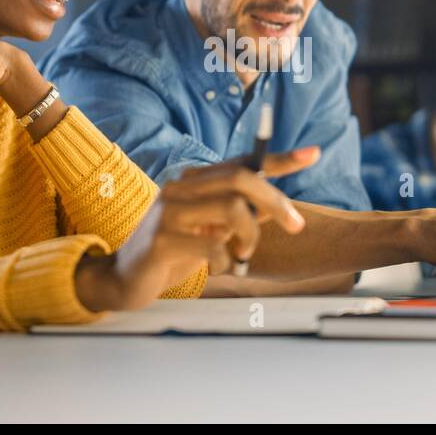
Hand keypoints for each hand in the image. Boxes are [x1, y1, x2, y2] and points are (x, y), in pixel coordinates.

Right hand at [75, 147, 320, 311]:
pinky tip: (220, 270)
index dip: (279, 157)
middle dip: (275, 201)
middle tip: (294, 225)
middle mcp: (179, 188)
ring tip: (244, 255)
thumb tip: (280, 206)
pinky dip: (227, 262)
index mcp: (193, 182)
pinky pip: (212, 247)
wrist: (123, 280)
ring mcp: (167, 213)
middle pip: (240, 179)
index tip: (312, 153)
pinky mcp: (160, 241)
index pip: (242, 162)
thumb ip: (241, 216)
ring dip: (251, 236)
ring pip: (231, 209)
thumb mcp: (212, 231)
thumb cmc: (173, 252)